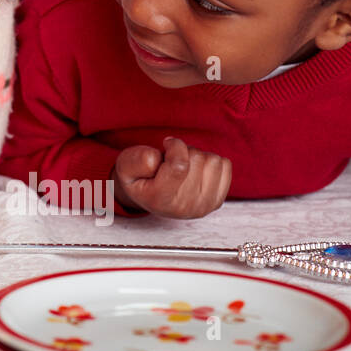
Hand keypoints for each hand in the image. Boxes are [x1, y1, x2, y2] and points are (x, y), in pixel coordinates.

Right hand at [112, 137, 231, 218]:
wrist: (150, 197)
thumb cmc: (138, 178)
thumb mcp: (125, 165)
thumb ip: (136, 160)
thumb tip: (157, 159)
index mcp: (160, 199)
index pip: (180, 165)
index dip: (175, 146)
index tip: (167, 143)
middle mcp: (185, 207)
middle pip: (198, 159)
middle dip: (184, 151)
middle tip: (171, 160)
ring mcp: (204, 206)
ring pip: (212, 161)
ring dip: (197, 156)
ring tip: (183, 165)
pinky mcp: (217, 201)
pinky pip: (225, 166)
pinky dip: (210, 162)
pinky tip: (195, 170)